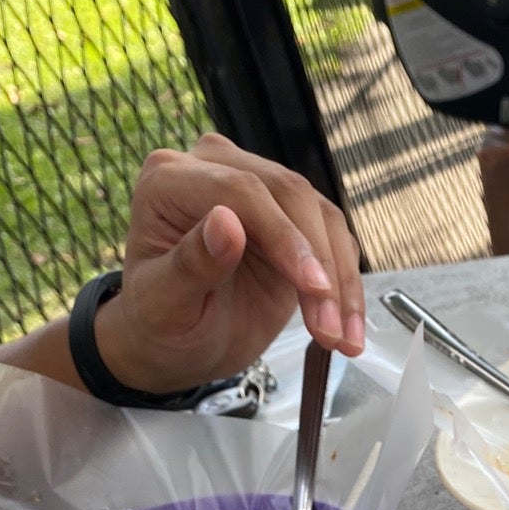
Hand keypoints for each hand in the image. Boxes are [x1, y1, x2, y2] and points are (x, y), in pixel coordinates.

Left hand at [92, 135, 365, 398]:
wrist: (178, 341)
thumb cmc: (161, 324)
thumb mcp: (166, 306)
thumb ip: (191, 264)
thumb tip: (226, 221)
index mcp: (171, 180)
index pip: (242, 191)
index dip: (284, 236)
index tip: (314, 288)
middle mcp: (216, 169)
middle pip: (290, 194)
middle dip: (320, 263)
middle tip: (331, 328)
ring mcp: (258, 188)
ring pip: (321, 216)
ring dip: (341, 280)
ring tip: (344, 340)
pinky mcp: (291, 217)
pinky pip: (333, 239)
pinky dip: (347, 286)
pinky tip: (347, 329)